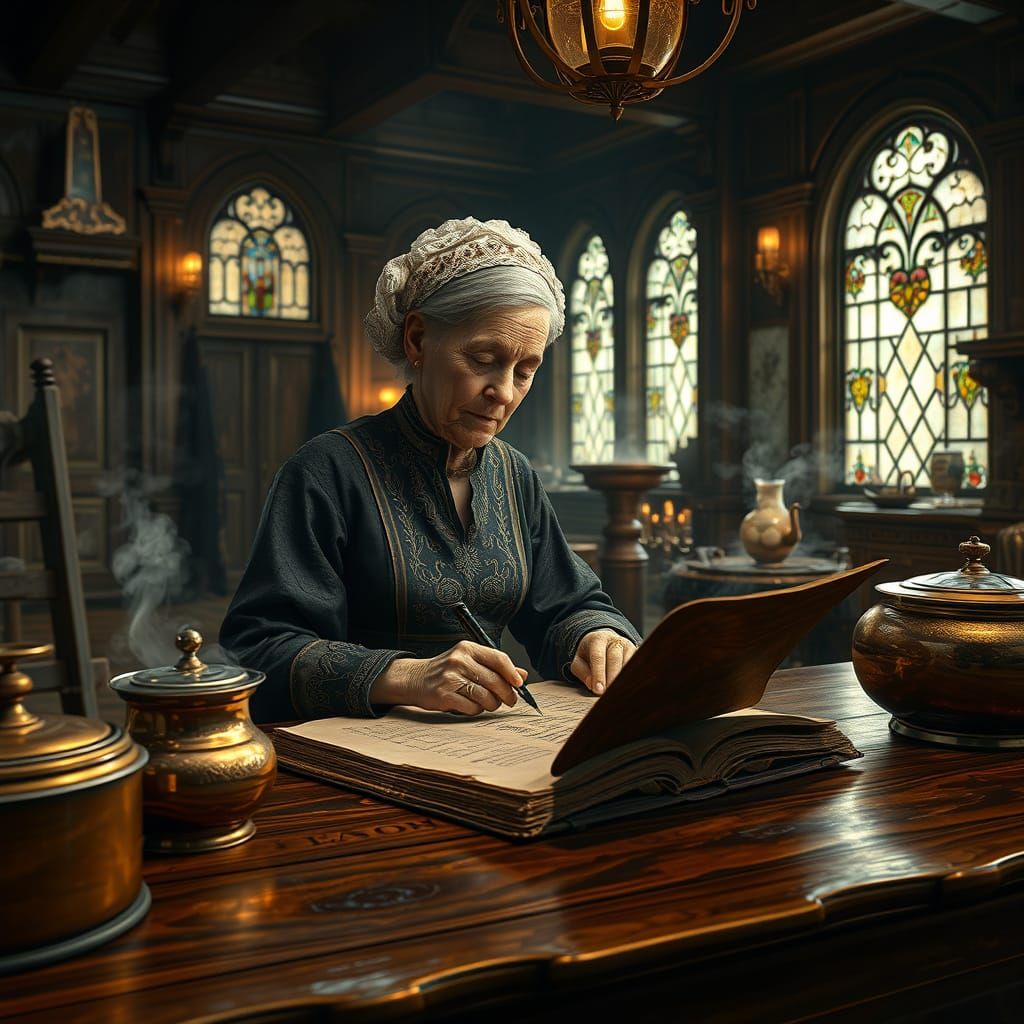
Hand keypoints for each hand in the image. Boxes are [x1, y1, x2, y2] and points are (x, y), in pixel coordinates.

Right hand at [370, 641, 528, 714]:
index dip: (512, 673)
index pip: (498, 658)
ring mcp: (450, 678)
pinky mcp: (444, 696)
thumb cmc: (447, 671)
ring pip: (486, 697)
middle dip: (507, 694)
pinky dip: (476, 710)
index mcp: (467, 648)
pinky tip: (470, 705)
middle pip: (495, 680)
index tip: (519, 684)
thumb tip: (521, 675)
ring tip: (488, 704)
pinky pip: (472, 708)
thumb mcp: (469, 661)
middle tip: (510, 700)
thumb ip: (495, 667)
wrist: (415, 679)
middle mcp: (459, 660)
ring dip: (492, 704)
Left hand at [571, 630, 635, 694]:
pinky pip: (637, 667)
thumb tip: (591, 684)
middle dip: (611, 678)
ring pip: (628, 663)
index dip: (598, 674)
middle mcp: (615, 641)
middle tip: (608, 694)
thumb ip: (582, 671)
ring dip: (623, 680)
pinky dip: (633, 678)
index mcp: (598, 640)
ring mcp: (628, 646)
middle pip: (614, 659)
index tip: (599, 690)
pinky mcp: (637, 654)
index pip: (598, 657)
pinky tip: (628, 689)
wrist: (603, 641)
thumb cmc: (589, 654)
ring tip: (618, 694)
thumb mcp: (579, 660)